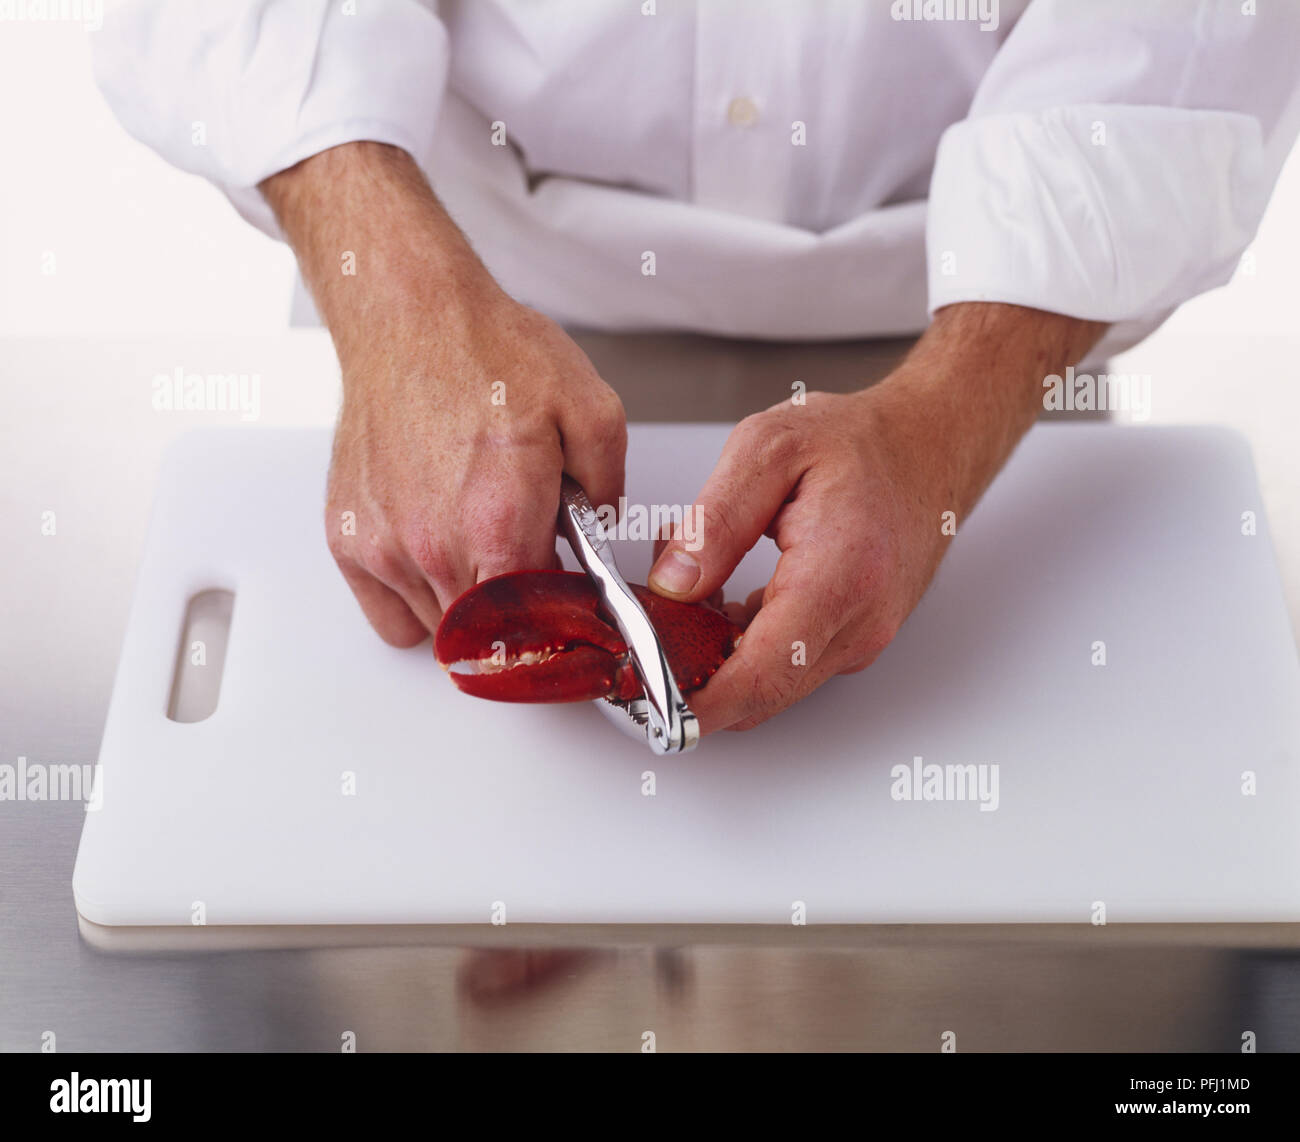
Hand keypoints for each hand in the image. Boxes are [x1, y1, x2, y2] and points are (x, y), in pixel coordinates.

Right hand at [325, 293, 625, 643]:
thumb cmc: (488, 353)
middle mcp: (436, 548)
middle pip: (490, 639)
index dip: (562, 618)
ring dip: (469, 612)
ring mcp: (385, 549)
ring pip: (440, 634)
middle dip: (520, 619)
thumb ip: (611, 485)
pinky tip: (439, 564)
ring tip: (482, 551)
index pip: (539, 624)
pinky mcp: (349, 541)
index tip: (567, 603)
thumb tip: (604, 528)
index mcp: (500, 526)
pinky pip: (390, 620)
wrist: (409, 316)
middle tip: (529, 571)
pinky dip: (418, 608)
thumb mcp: (590, 409)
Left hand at [647, 303, 1105, 730]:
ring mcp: (860, 638)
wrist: (927, 445)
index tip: (653, 704)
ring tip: (686, 596)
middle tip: (644, 641)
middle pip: (762, 692)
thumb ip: (714, 521)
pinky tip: (719, 600)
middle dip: (695, 679)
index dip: (702, 702)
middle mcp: (858, 621)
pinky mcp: (853, 639)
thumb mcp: (768, 449)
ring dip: (718, 656)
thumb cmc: (861, 442)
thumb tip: (673, 583)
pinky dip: (742, 646)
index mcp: (839, 574)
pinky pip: (787, 665)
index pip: (763, 672)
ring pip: (769, 684)